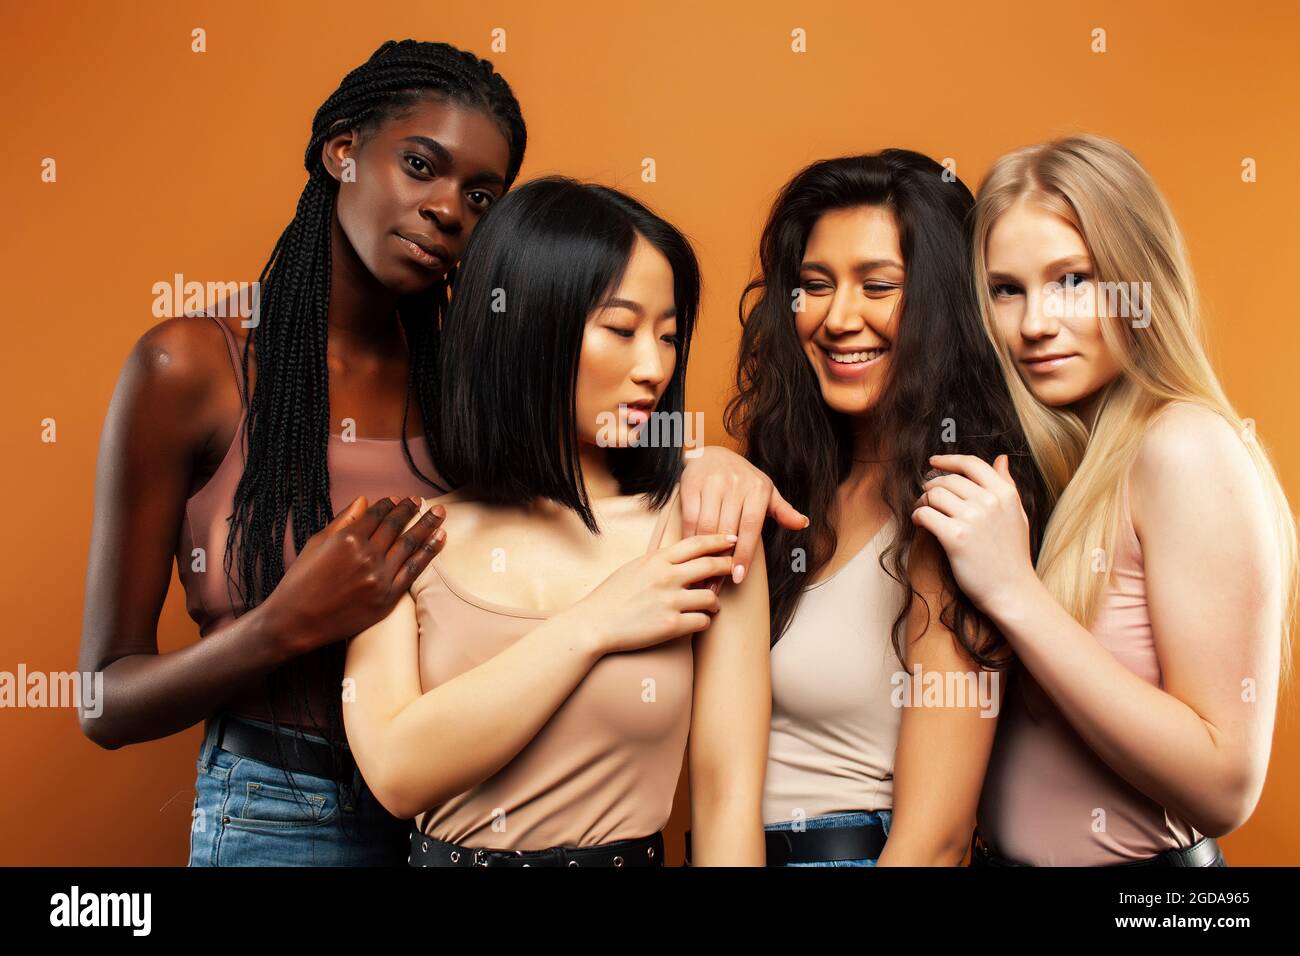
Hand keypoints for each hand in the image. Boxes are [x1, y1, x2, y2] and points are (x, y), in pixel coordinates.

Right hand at [266, 496, 446, 653]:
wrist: (296, 623)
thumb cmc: (301, 582)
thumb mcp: (316, 544)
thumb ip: (343, 521)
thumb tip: (365, 500)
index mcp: (348, 539)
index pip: (376, 515)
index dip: (390, 504)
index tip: (399, 498)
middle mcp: (367, 556)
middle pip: (396, 526)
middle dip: (411, 510)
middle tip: (421, 501)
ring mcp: (380, 578)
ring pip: (410, 544)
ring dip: (427, 526)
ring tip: (439, 513)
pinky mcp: (388, 598)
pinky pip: (414, 570)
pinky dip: (429, 552)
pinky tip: (440, 538)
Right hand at [559, 533, 739, 655]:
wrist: (594, 623)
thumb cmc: (611, 596)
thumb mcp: (634, 567)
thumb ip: (658, 560)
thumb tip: (678, 556)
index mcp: (657, 560)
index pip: (696, 544)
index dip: (718, 540)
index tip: (732, 539)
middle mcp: (667, 577)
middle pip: (711, 566)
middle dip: (728, 565)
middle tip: (735, 568)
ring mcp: (670, 601)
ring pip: (712, 597)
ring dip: (715, 601)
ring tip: (712, 605)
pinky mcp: (672, 625)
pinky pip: (702, 621)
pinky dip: (704, 621)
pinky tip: (698, 621)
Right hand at [681, 446, 807, 586]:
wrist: (712, 453)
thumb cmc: (742, 478)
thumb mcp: (765, 490)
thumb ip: (782, 510)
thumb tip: (803, 523)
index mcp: (757, 489)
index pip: (751, 527)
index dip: (744, 554)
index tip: (737, 576)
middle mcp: (735, 484)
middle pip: (727, 530)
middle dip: (721, 561)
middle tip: (716, 586)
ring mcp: (712, 483)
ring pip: (707, 526)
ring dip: (703, 554)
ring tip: (701, 577)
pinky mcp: (691, 483)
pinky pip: (690, 518)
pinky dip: (689, 538)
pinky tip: (689, 554)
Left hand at [910, 454, 1037, 612]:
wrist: (1012, 590)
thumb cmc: (1012, 555)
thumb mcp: (1017, 514)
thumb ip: (1008, 484)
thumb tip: (1001, 458)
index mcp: (1005, 493)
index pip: (971, 464)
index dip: (948, 460)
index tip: (933, 462)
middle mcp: (989, 502)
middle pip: (947, 480)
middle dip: (932, 487)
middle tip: (927, 498)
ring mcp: (972, 518)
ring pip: (933, 495)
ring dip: (922, 502)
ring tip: (923, 512)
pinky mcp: (955, 537)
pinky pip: (925, 514)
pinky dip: (917, 517)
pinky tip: (920, 524)